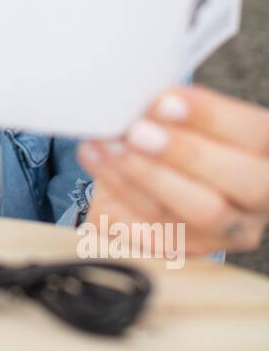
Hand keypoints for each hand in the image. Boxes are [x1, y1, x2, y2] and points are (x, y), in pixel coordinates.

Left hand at [76, 84, 268, 258]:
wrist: (163, 174)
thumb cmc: (179, 132)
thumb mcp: (188, 114)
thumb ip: (176, 108)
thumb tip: (145, 102)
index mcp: (267, 152)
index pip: (256, 134)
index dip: (212, 117)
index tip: (163, 102)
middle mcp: (261, 197)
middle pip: (241, 181)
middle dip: (184, 154)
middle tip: (136, 132)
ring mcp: (230, 229)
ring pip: (200, 211)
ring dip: (146, 176)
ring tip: (108, 145)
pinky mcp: (191, 248)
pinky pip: (160, 232)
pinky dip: (122, 194)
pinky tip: (98, 162)